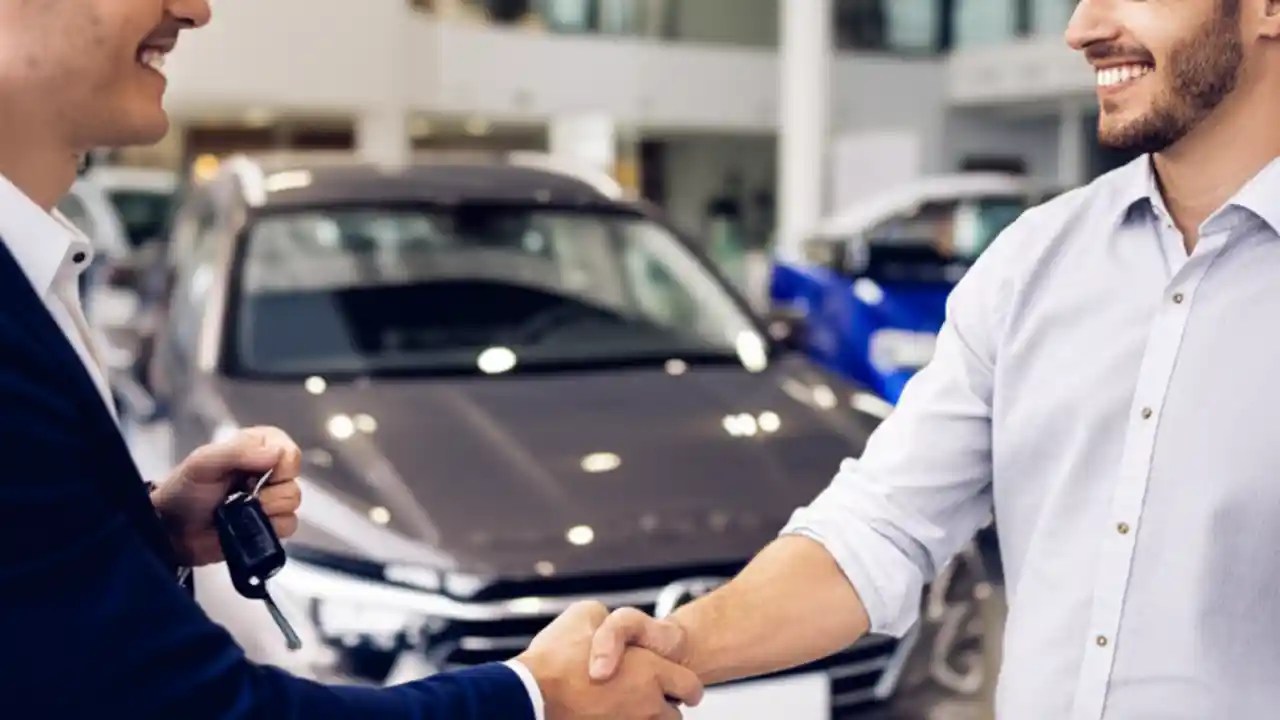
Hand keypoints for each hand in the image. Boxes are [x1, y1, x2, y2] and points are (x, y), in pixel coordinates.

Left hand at [152, 426, 302, 566]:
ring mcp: (269, 499)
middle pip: (293, 481)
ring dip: (264, 511)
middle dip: (267, 492)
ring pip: (292, 504)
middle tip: (239, 494)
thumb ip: (238, 452)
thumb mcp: (203, 463)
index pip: (290, 452)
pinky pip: (288, 526)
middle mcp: (268, 471)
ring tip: (237, 511)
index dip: (279, 466)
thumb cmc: (183, 491)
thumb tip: (277, 454)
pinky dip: (269, 528)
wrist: (170, 531)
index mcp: (257, 447)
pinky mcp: (269, 525)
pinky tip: (247, 526)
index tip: (254, 474)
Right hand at [516, 601, 702, 719]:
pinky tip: (609, 715)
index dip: (687, 686)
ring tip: (626, 710)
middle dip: (664, 708)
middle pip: (675, 716)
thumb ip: (609, 619)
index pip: (691, 686)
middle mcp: (647, 704)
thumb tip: (608, 625)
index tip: (680, 688)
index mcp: (651, 671)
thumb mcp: (585, 614)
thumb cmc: (557, 656)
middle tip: (647, 700)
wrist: (529, 694)